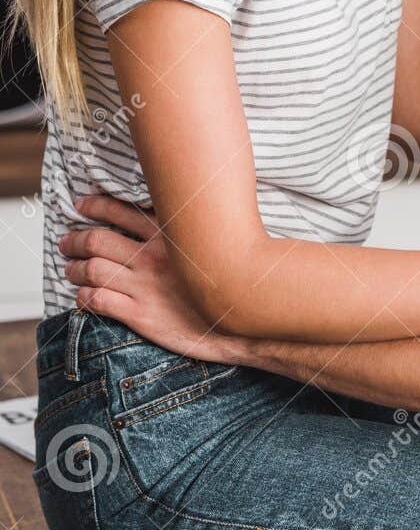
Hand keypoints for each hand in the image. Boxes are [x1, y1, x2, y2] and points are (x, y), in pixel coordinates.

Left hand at [57, 195, 233, 363]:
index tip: (82, 206)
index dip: (95, 206)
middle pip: (96, 240)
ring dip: (74, 269)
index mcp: (168, 236)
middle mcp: (152, 258)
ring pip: (92, 269)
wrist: (241, 323)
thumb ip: (183, 231)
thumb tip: (167, 215)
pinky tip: (84, 296)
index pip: (120, 211)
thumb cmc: (225, 284)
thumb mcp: (207, 246)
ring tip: (72, 270)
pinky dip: (83, 296)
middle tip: (67, 243)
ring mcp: (145, 286)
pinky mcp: (141, 314)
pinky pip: (98, 300)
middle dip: (74, 240)